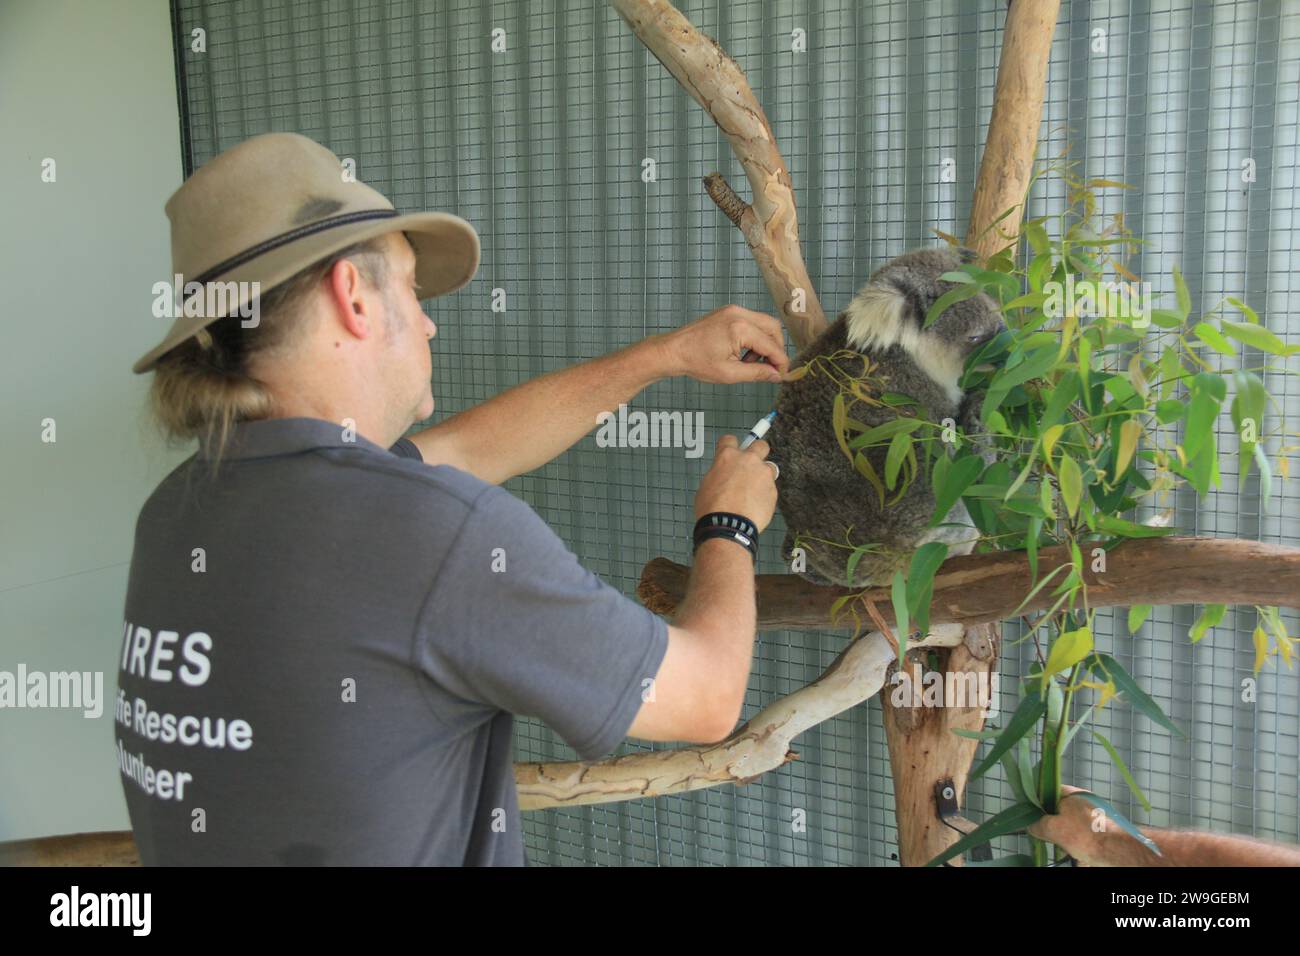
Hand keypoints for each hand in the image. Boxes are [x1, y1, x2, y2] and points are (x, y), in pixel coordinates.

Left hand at [657, 305, 789, 384]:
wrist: (673, 351)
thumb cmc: (696, 361)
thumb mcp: (730, 373)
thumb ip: (757, 373)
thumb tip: (776, 375)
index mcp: (740, 328)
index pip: (772, 345)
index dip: (781, 362)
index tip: (782, 374)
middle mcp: (739, 314)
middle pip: (773, 328)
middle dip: (775, 349)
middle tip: (769, 368)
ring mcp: (733, 310)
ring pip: (764, 324)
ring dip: (764, 344)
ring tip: (748, 362)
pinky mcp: (729, 312)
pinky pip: (751, 322)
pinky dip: (753, 337)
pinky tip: (742, 353)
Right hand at [694, 434, 778, 532]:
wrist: (728, 525)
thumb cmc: (713, 507)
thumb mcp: (707, 484)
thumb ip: (720, 473)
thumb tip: (724, 475)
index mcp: (728, 456)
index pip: (730, 439)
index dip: (730, 445)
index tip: (731, 450)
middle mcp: (748, 460)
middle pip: (761, 445)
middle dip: (757, 452)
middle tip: (751, 464)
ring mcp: (763, 474)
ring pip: (769, 467)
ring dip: (763, 475)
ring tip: (754, 491)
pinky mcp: (773, 490)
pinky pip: (770, 488)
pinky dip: (765, 494)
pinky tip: (755, 505)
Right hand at [1028, 785, 1107, 865]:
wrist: (1118, 851)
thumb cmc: (1087, 835)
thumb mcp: (1053, 829)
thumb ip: (1038, 824)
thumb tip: (1031, 826)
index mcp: (1072, 794)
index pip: (1048, 790)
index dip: (1037, 801)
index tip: (1030, 814)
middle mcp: (1084, 802)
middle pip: (1059, 810)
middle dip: (1052, 825)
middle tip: (1047, 835)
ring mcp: (1093, 817)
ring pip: (1071, 826)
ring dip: (1065, 839)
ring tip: (1064, 848)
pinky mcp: (1100, 831)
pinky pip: (1083, 837)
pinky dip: (1079, 846)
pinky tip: (1078, 856)